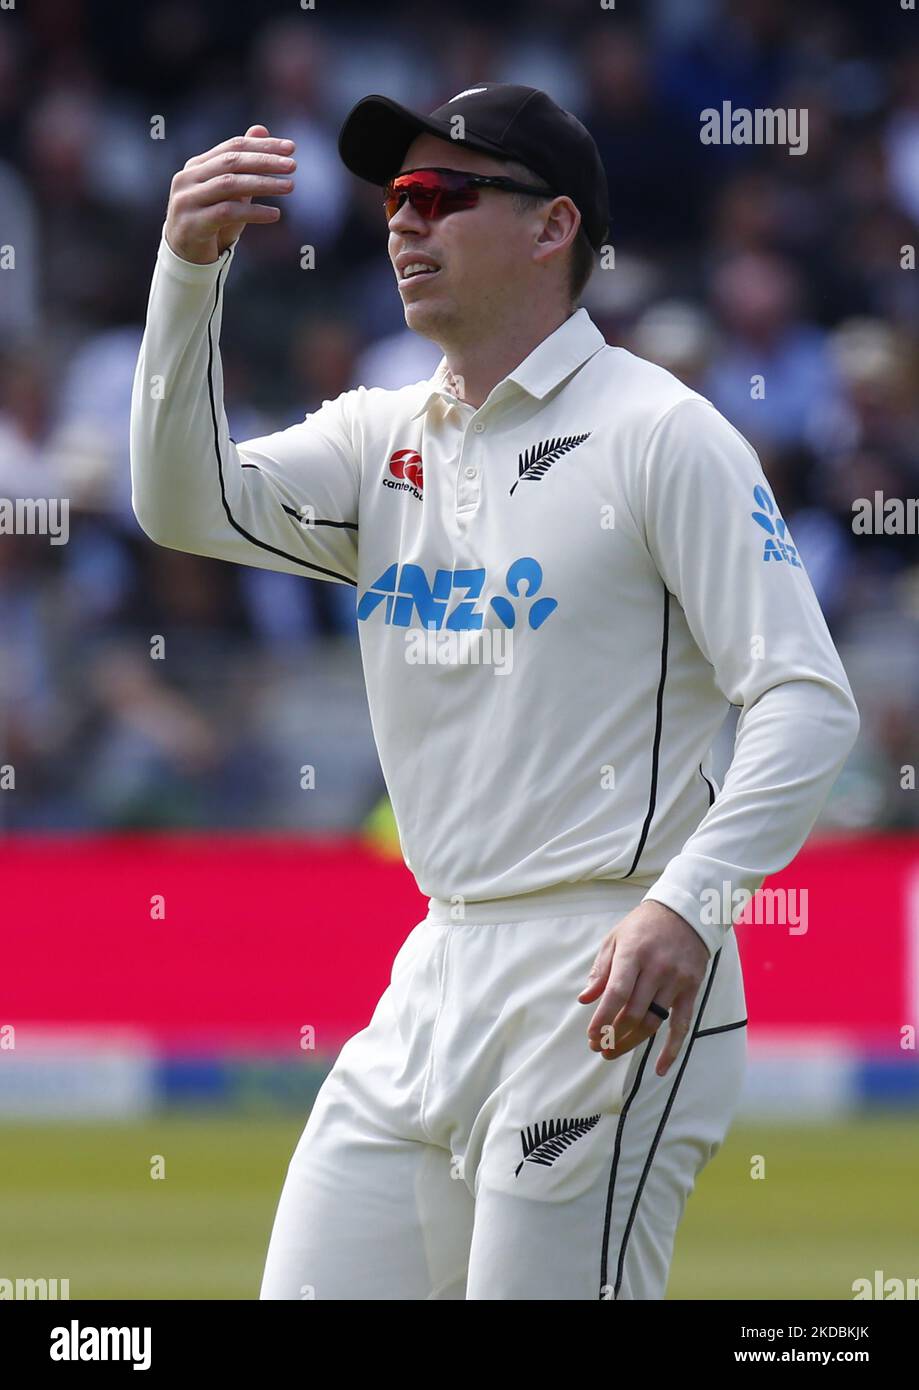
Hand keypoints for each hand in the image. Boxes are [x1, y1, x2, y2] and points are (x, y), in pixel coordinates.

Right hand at [165, 124, 295, 264]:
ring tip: (289, 187)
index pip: (233, 147)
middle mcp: (188, 178)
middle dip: (265, 161)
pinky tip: (275, 214)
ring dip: (263, 184)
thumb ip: (243, 163)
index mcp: (196, 166)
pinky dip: (254, 212)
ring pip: (230, 184)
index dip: (262, 145)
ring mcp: (187, 200)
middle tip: (293, 165)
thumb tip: (261, 129)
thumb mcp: (230, 191)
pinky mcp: (193, 223)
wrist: (186, 257)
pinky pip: (228, 212)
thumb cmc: (212, 221)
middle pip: (232, 162)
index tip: (291, 148)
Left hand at [578, 900, 708, 1075]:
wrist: (685, 912)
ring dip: (632, 1043)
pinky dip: (671, 1049)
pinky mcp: (691, 989)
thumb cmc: (643, 926)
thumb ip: (600, 970)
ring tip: (614, 1052)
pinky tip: (659, 1068)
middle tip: (599, 1047)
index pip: (616, 994)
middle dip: (613, 1035)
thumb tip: (585, 1000)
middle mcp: (656, 968)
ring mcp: (676, 980)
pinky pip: (681, 1025)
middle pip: (633, 1013)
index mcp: (633, 954)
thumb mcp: (615, 939)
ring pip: (653, 1022)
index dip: (602, 1019)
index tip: (591, 1036)